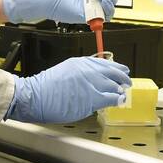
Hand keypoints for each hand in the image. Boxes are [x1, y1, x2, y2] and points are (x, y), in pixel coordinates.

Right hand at [4, 56, 130, 123]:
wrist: (35, 96)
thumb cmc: (44, 88)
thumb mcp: (64, 71)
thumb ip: (79, 73)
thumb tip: (90, 80)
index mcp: (80, 62)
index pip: (104, 63)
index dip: (115, 68)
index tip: (121, 70)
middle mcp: (87, 70)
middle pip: (113, 72)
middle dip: (122, 77)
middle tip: (127, 81)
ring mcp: (91, 83)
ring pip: (114, 85)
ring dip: (119, 90)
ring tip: (122, 93)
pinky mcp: (92, 97)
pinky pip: (111, 97)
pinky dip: (116, 99)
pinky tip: (118, 100)